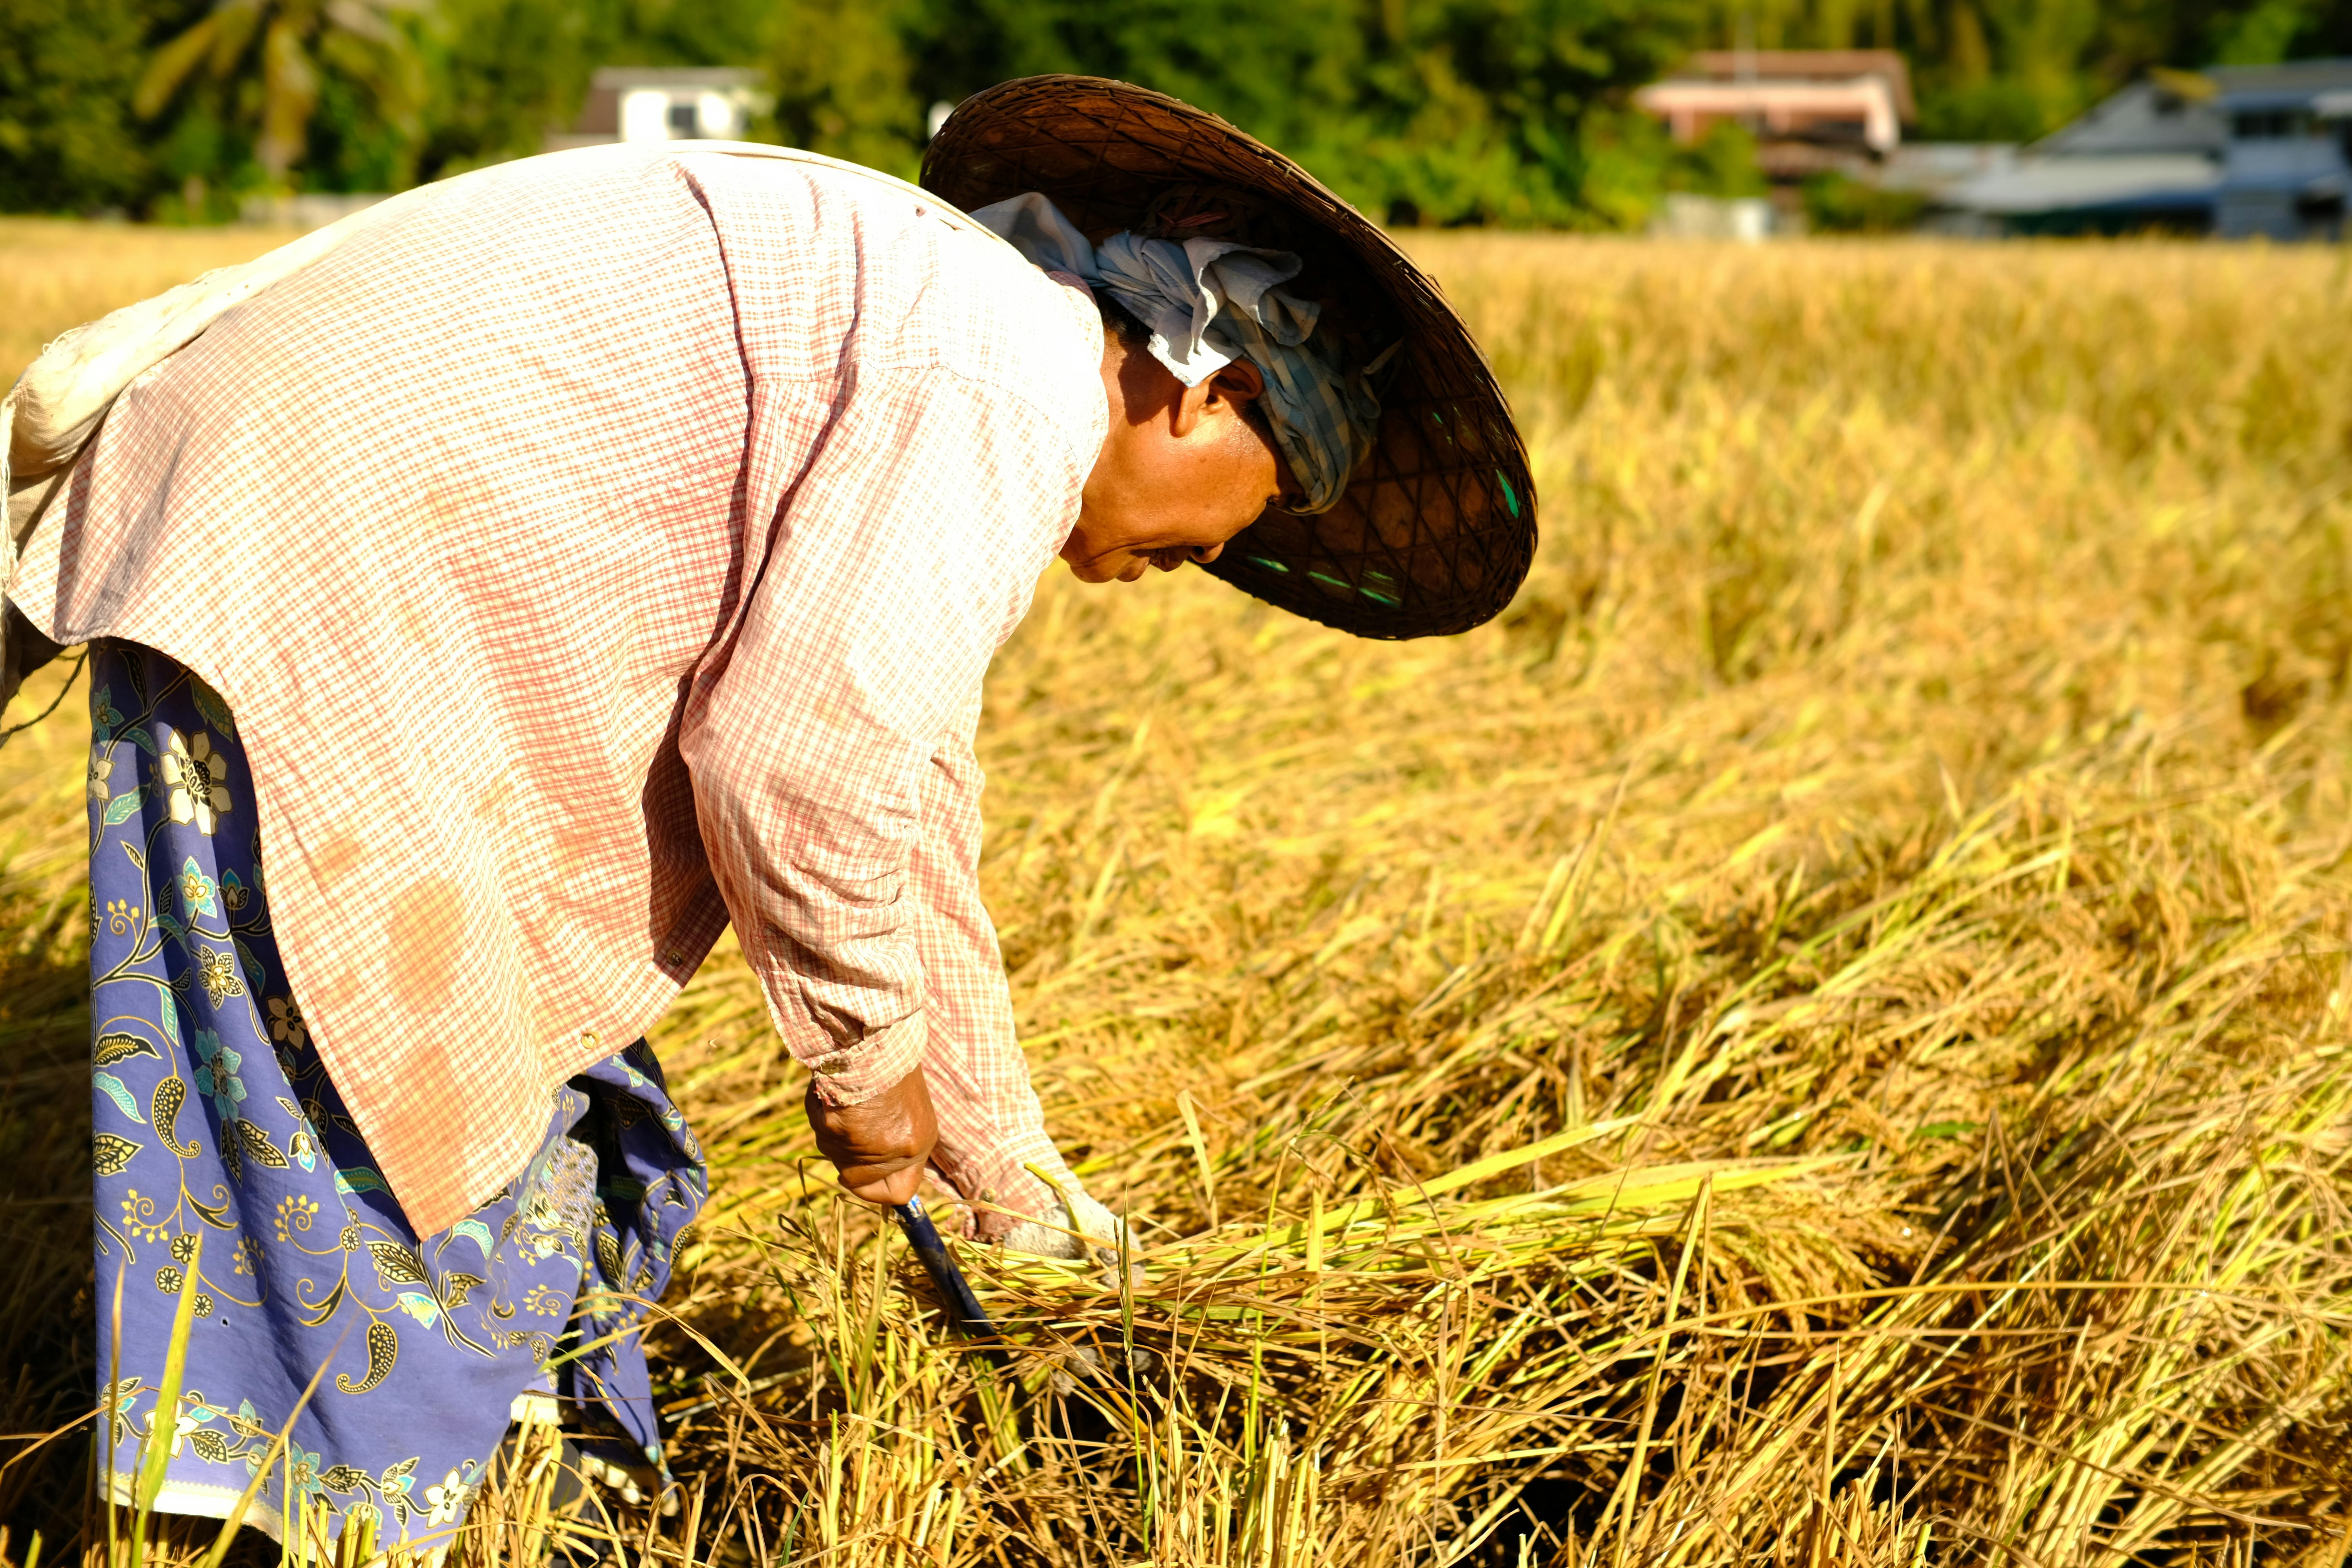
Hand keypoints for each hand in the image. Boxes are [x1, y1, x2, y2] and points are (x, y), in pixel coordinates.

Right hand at [807, 1066, 937, 1205]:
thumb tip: (870, 1168)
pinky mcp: (838, 1131)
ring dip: (833, 1128)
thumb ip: (894, 1139)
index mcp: (919, 1143)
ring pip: (833, 1152)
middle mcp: (896, 1151)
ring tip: (848, 1096)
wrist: (875, 1035)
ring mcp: (866, 1145)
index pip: (900, 1193)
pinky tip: (833, 1089)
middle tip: (851, 1121)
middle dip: (846, 1155)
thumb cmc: (891, 1063)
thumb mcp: (906, 1107)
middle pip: (854, 1178)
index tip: (863, 1176)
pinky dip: (820, 1110)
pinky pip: (820, 1128)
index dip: (877, 1189)